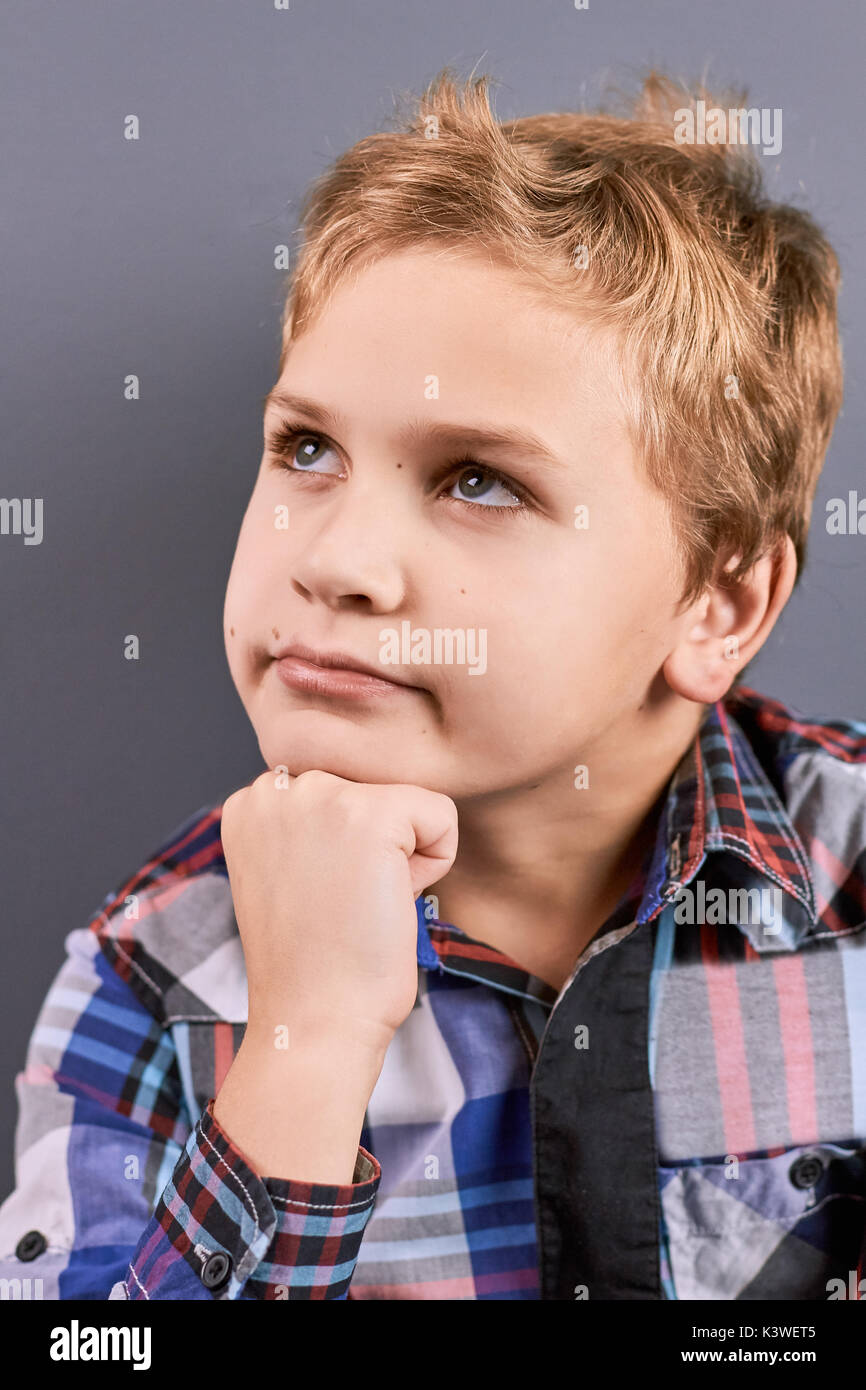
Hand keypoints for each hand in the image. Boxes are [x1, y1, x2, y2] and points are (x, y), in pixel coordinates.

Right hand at [219, 769, 458, 1060]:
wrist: (314, 1021)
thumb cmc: (312, 963)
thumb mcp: (288, 871)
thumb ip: (310, 826)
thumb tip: (365, 804)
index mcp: (251, 802)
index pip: (340, 793)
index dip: (345, 852)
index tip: (318, 898)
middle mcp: (276, 787)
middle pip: (374, 792)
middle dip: (376, 849)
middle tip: (342, 905)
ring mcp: (321, 796)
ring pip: (407, 803)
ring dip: (402, 856)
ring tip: (362, 904)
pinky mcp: (372, 815)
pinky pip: (441, 815)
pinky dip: (435, 864)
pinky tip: (391, 900)